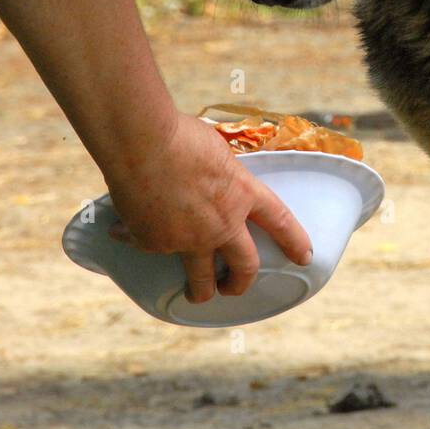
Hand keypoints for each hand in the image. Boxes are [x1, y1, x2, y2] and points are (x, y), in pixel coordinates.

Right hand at [103, 111, 311, 302]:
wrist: (141, 142)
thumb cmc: (178, 134)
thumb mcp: (215, 150)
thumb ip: (220, 173)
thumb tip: (212, 176)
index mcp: (242, 193)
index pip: (279, 221)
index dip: (294, 241)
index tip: (305, 257)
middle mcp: (222, 223)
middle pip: (244, 266)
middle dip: (242, 283)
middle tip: (234, 288)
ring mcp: (189, 239)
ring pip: (201, 280)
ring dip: (200, 291)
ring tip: (195, 295)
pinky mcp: (156, 244)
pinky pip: (151, 248)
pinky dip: (139, 239)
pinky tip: (124, 231)